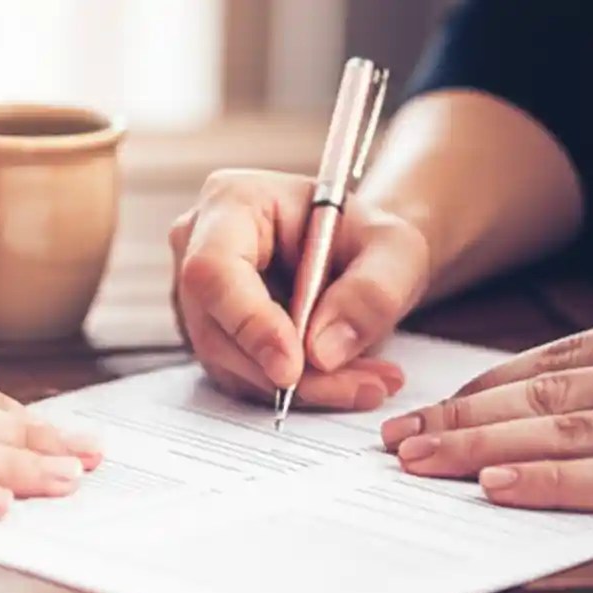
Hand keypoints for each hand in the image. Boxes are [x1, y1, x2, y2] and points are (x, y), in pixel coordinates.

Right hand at [169, 170, 429, 408]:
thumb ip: (370, 293)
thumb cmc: (368, 238)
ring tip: (367, 382)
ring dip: (299, 386)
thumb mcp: (396, 251)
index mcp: (232, 202)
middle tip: (359, 385)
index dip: (248, 322)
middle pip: (216, 327)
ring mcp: (196, 295)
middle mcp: (198, 245)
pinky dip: (292, 390)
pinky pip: (239, 377)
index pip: (215, 269)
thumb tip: (322, 351)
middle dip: (286, 370)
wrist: (359, 255)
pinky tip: (342, 381)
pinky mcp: (209, 333)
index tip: (292, 369)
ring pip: (227, 362)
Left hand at [383, 268, 592, 514]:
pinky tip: (495, 486)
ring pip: (566, 431)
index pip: (562, 360)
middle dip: (460, 417)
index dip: (487, 387)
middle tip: (393, 438)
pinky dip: (558, 480)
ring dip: (481, 446)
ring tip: (417, 461)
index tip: (430, 408)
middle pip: (545, 395)